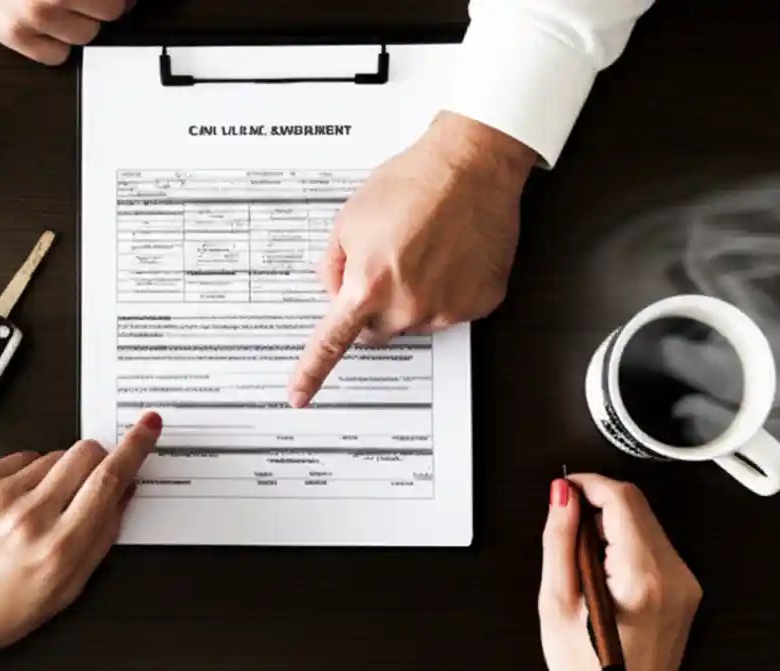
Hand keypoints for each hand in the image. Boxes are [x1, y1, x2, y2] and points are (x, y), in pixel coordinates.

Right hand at [0, 0, 133, 64]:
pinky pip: (58, 56)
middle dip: (102, 3)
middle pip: (110, 11)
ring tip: (61, 6)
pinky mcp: (14, 36)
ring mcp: (34, 16)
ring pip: (88, 35)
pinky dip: (57, 44)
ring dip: (81, 22)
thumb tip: (117, 2)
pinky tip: (46, 25)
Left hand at [0, 412, 161, 670]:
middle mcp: (30, 517)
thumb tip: (123, 495)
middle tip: (93, 479)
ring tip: (42, 509)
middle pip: (86, 453)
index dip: (135, 448)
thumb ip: (100, 540)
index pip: (109, 480)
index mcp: (59, 548)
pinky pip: (22, 458)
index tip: (147, 428)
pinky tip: (16, 505)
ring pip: (55, 454)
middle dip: (99, 460)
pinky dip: (29, 474)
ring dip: (61, 473)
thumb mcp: (64, 592)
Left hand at [286, 112, 534, 406]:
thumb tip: (336, 292)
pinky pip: (452, 308)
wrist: (471, 165)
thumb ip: (332, 265)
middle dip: (373, 306)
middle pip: (377, 330)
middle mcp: (408, 306)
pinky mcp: (480, 303)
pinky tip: (451, 253)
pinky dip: (449, 287)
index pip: (332, 341)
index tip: (299, 396)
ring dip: (413, 294)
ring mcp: (447, 309)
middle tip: (387, 263)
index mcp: (369, 286)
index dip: (312, 372)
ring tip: (425, 248)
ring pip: (416, 320)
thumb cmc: (411, 184)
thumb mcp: (349, 220)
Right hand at [540, 474, 702, 670]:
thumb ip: (559, 540)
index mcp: (642, 577)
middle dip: (597, 504)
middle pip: (636, 506)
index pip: (622, 499)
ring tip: (583, 562)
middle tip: (566, 530)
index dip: (588, 484)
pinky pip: (653, 545)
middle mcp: (674, 576)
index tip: (565, 488)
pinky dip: (624, 544)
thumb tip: (562, 495)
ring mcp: (685, 583)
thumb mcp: (556, 603)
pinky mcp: (685, 590)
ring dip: (610, 524)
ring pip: (645, 522)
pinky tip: (603, 574)